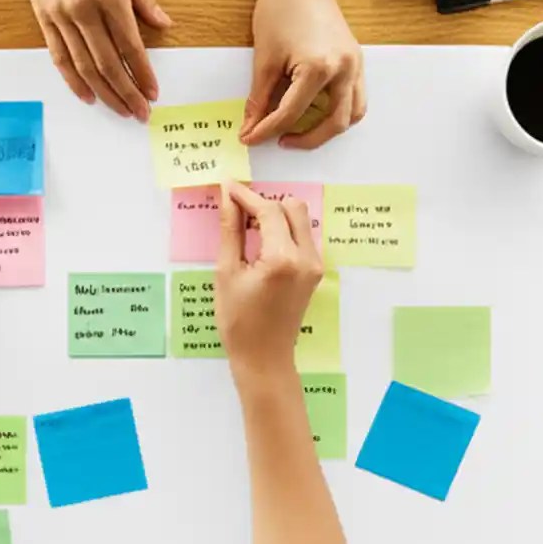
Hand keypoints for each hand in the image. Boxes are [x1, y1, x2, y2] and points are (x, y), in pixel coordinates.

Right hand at [16, 0, 172, 120]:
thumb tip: (163, 23)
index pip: (131, 45)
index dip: (143, 73)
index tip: (153, 92)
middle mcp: (83, 8)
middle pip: (108, 62)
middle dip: (126, 92)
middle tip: (140, 112)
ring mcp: (60, 14)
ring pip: (84, 65)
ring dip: (104, 92)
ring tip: (120, 110)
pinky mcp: (43, 15)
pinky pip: (59, 55)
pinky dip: (73, 79)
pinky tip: (87, 95)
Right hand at [214, 181, 322, 390]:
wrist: (263, 356)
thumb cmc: (238, 321)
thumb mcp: (227, 273)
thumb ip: (231, 231)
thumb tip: (227, 198)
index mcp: (282, 259)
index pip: (268, 211)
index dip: (246, 196)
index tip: (228, 187)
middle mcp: (306, 258)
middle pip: (292, 207)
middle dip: (264, 202)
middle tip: (238, 209)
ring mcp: (315, 265)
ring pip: (300, 220)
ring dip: (276, 215)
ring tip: (248, 228)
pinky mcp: (315, 271)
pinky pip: (302, 237)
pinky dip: (283, 230)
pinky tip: (261, 243)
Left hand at [240, 0, 365, 148]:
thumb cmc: (281, 9)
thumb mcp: (264, 59)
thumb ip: (259, 99)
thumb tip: (252, 125)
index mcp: (320, 68)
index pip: (292, 114)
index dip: (267, 130)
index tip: (250, 137)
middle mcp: (345, 68)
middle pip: (334, 123)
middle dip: (306, 139)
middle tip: (279, 141)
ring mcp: (355, 64)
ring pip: (353, 113)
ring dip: (329, 128)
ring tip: (300, 130)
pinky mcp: (356, 59)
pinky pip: (355, 96)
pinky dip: (339, 110)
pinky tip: (315, 110)